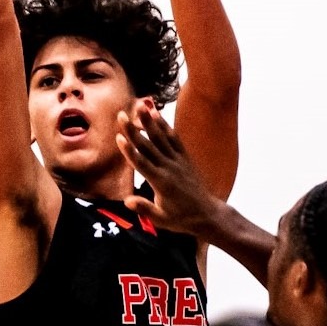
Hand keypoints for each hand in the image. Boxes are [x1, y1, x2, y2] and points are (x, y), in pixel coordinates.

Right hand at [116, 101, 219, 236]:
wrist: (207, 214)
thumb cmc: (181, 219)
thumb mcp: (161, 219)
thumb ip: (144, 208)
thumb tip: (127, 200)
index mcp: (160, 182)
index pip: (141, 163)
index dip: (129, 150)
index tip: (119, 136)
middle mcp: (168, 168)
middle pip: (148, 146)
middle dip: (133, 130)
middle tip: (121, 115)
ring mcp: (177, 161)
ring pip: (161, 138)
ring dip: (149, 121)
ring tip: (140, 105)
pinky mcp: (184, 158)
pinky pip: (174, 139)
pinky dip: (165, 126)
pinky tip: (157, 115)